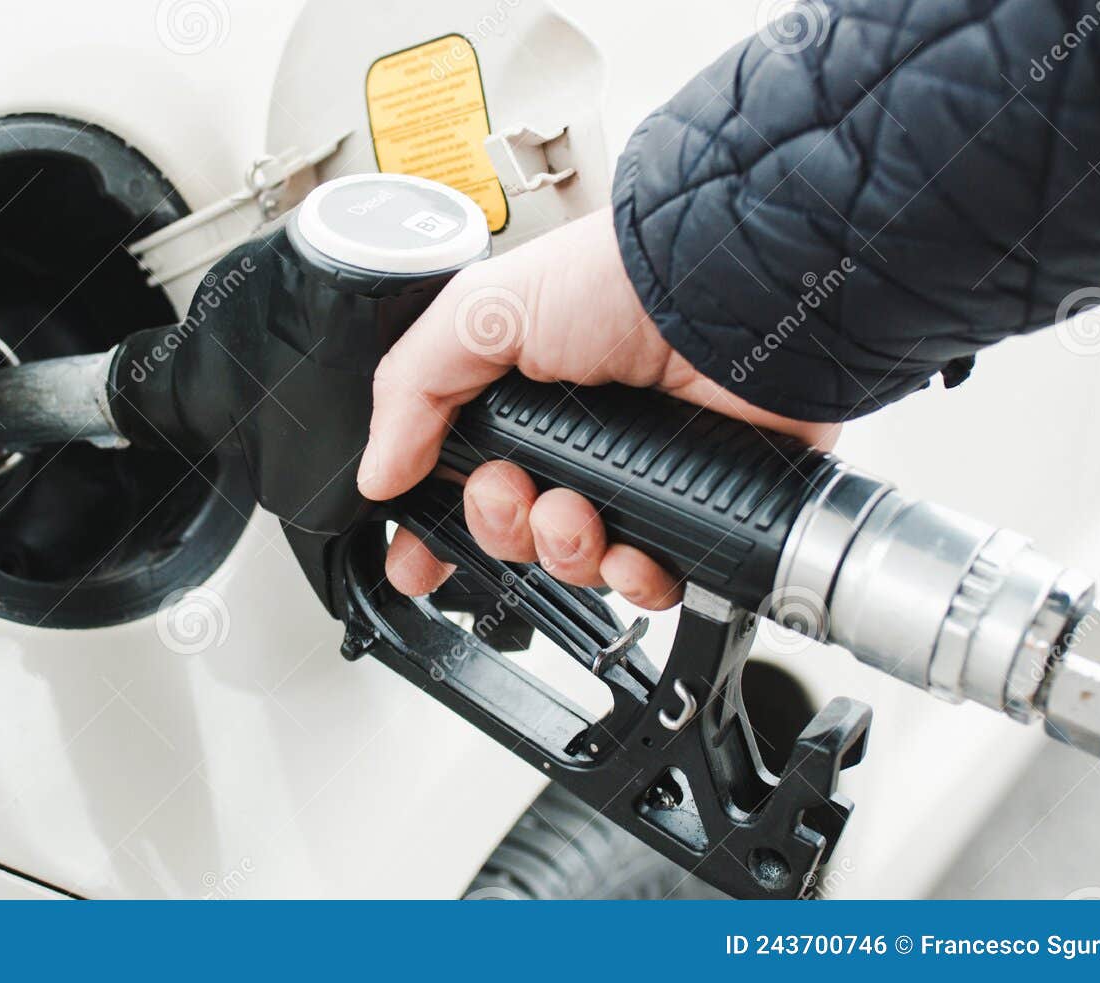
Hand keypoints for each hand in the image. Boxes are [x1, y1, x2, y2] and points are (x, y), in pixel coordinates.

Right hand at [356, 208, 837, 609]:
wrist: (723, 303)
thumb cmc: (615, 283)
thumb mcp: (479, 313)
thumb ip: (410, 392)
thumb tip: (376, 475)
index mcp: (511, 402)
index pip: (451, 482)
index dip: (428, 530)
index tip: (411, 563)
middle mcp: (566, 444)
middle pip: (505, 532)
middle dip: (498, 525)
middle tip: (512, 490)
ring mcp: (627, 479)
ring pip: (569, 564)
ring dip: (562, 549)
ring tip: (576, 510)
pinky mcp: (685, 510)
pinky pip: (643, 582)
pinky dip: (631, 577)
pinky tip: (629, 547)